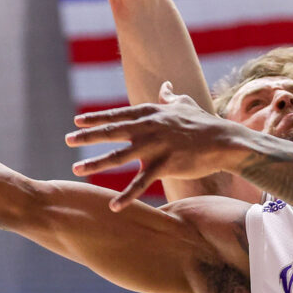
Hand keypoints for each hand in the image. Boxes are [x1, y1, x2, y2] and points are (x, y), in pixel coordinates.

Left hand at [66, 81, 241, 209]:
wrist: (225, 142)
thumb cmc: (204, 123)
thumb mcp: (185, 105)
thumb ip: (170, 97)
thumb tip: (164, 86)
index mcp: (152, 113)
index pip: (119, 115)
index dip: (97, 118)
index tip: (78, 121)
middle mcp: (150, 128)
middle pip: (113, 132)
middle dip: (88, 135)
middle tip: (67, 139)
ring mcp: (156, 146)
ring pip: (120, 157)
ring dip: (96, 163)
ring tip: (77, 169)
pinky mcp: (165, 165)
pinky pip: (142, 183)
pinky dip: (127, 196)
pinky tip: (113, 206)